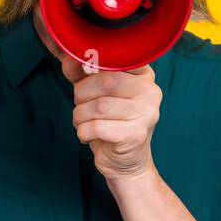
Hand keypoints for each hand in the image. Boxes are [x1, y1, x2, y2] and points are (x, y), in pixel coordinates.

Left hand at [60, 57, 161, 182]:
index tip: (83, 74)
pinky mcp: (135, 135)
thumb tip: (69, 59)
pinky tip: (88, 134)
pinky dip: (83, 131)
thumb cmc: (109, 121)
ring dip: (80, 115)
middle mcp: (150, 91)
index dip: (92, 66)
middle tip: (81, 104)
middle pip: (105, 81)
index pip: (116, 59)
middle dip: (82, 93)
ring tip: (83, 121)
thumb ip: (82, 72)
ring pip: (99, 106)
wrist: (124, 161)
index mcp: (143, 75)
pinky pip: (96, 127)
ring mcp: (146, 114)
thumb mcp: (95, 92)